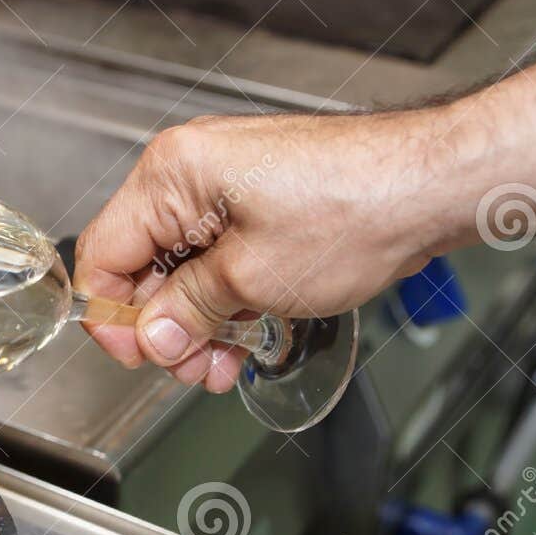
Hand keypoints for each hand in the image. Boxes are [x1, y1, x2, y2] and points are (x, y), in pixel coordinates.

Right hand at [73, 108, 465, 391]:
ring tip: (222, 360)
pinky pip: (216, 253)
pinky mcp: (255, 196)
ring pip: (180, 265)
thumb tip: (152, 339)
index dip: (112, 316)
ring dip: (196, 320)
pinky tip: (243, 333)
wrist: (433, 185)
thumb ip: (185, 313)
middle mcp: (190, 168)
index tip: (137, 355)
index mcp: (172, 174)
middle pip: (139, 262)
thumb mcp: (252, 280)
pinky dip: (223, 297)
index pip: (102, 253)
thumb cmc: (358, 207)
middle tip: (190, 366)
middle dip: (164, 325)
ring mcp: (224, 180)